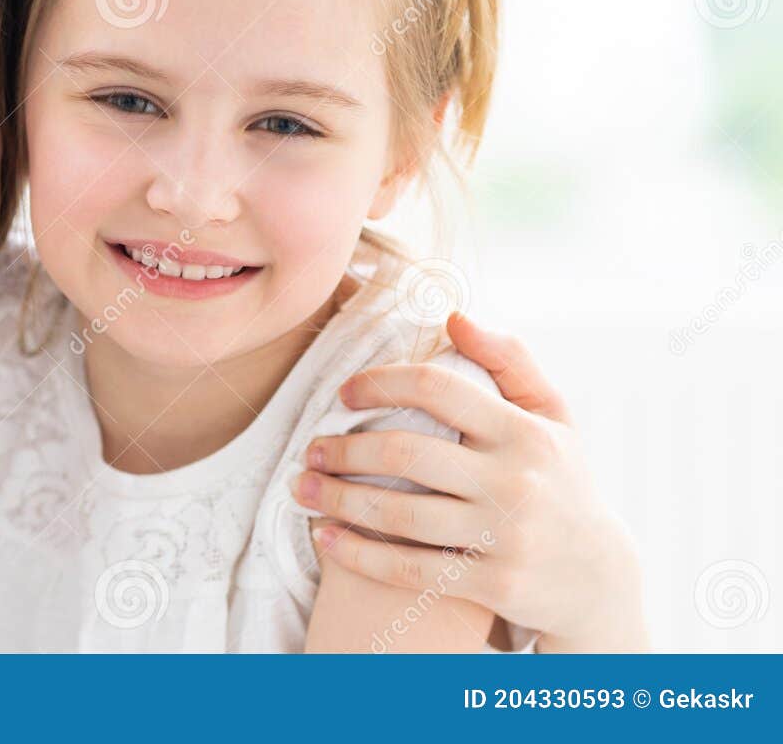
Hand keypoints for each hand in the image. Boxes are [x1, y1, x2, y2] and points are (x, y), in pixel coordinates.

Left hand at [296, 312, 648, 651]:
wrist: (600, 577)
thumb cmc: (560, 480)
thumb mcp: (551, 415)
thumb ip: (508, 358)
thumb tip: (453, 317)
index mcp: (523, 430)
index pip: (437, 388)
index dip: (381, 384)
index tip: (344, 394)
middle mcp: (515, 481)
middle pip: (405, 453)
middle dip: (344, 449)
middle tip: (310, 449)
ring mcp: (505, 536)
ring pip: (399, 513)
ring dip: (337, 500)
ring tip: (302, 488)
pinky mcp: (493, 586)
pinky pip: (410, 568)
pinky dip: (359, 554)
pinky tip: (324, 538)